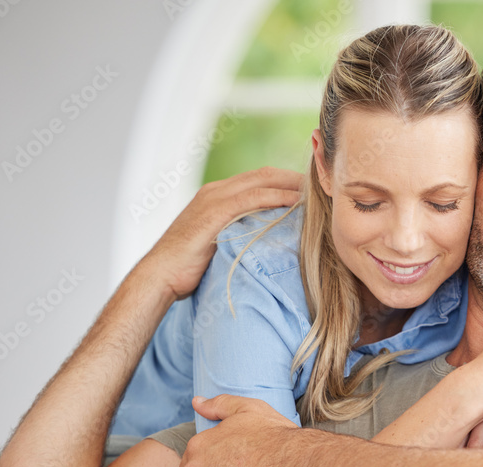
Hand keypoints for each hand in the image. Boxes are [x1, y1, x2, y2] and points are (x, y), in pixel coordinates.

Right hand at [142, 167, 302, 299]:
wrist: (160, 275)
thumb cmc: (188, 269)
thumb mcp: (219, 244)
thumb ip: (239, 235)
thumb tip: (264, 244)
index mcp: (216, 195)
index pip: (258, 179)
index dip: (285, 181)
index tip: (310, 189)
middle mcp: (216, 190)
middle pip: (264, 174)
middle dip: (294, 177)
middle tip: (321, 185)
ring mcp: (214, 198)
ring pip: (261, 180)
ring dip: (291, 183)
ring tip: (317, 190)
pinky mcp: (214, 210)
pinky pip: (252, 197)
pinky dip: (276, 195)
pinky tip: (297, 201)